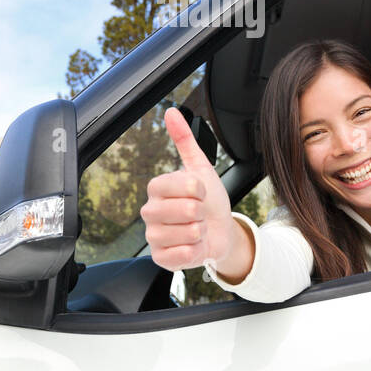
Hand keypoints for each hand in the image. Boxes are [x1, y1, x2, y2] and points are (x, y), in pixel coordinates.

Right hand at [139, 108, 249, 276]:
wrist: (220, 231)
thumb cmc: (209, 200)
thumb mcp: (200, 168)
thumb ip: (185, 140)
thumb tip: (171, 112)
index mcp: (156, 188)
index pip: (180, 184)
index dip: (198, 189)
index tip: (200, 192)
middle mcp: (150, 212)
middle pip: (186, 209)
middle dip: (202, 212)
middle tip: (198, 213)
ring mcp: (153, 236)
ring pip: (187, 232)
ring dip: (200, 232)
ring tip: (196, 229)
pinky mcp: (160, 258)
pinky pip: (182, 254)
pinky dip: (195, 250)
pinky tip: (192, 246)